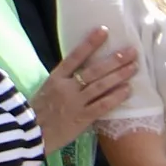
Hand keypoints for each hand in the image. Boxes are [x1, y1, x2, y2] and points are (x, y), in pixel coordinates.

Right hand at [30, 27, 137, 148]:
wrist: (30, 135)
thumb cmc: (38, 112)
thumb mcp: (46, 90)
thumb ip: (63, 80)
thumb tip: (81, 69)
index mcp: (55, 78)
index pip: (74, 56)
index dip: (90, 43)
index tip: (104, 31)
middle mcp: (66, 87)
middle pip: (93, 70)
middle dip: (114, 59)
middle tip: (132, 51)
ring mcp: (75, 102)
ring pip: (101, 85)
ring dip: (119, 75)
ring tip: (134, 66)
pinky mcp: (82, 118)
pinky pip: (102, 105)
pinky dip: (116, 97)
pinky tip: (128, 90)